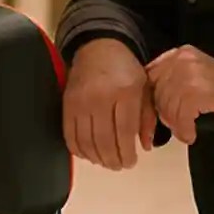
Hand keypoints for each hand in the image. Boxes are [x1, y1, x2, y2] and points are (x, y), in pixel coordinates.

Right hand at [62, 39, 158, 169]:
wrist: (98, 48)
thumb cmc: (125, 69)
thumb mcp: (144, 88)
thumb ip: (147, 117)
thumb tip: (146, 146)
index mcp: (125, 92)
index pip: (125, 131)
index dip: (127, 152)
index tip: (131, 162)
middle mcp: (100, 97)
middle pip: (104, 140)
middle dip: (113, 160)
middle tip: (119, 165)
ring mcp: (80, 102)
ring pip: (86, 142)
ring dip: (97, 158)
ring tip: (106, 162)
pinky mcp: (66, 105)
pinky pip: (70, 135)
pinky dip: (79, 150)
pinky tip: (88, 154)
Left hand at [146, 46, 213, 144]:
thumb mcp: (193, 71)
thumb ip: (170, 78)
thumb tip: (146, 100)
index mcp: (177, 54)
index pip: (150, 75)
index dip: (147, 97)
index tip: (148, 114)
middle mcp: (180, 61)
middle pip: (157, 93)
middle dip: (162, 113)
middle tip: (172, 125)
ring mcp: (187, 76)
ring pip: (167, 106)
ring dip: (175, 124)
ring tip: (184, 130)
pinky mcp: (195, 92)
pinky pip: (180, 117)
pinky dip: (184, 129)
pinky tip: (190, 134)